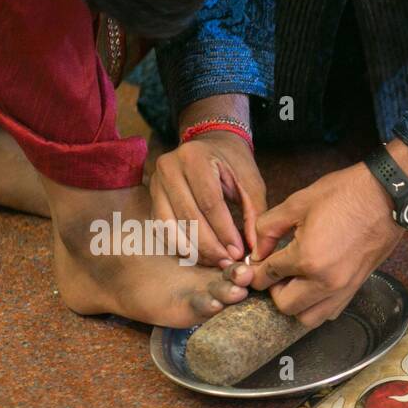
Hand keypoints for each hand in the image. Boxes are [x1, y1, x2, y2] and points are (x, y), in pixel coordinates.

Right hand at [150, 129, 265, 266]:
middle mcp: (169, 168)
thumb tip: (254, 250)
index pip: (210, 202)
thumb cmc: (234, 163)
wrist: (211, 143)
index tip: (238, 253)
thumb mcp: (250, 182)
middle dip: (210, 245)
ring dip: (194, 250)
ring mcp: (156, 183)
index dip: (224, 231)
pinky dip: (181, 246)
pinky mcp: (152, 198)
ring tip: (216, 263)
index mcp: (195, 158)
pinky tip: (199, 256)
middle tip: (228, 263)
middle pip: (188, 216)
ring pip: (171, 225)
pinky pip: (163, 228)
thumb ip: (254, 214)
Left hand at [249, 163, 403, 327]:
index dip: (256, 270)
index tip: (256, 264)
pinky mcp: (355, 289)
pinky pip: (329, 312)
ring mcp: (342, 288)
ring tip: (295, 282)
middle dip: (274, 291)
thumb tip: (257, 251)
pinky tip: (314, 286)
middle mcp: (325, 282)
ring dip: (296, 305)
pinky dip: (316, 306)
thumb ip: (268, 228)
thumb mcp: (297, 203)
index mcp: (307, 258)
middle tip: (276, 273)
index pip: (268, 276)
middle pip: (285, 306)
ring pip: (308, 318)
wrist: (386, 198)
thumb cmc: (345, 195)